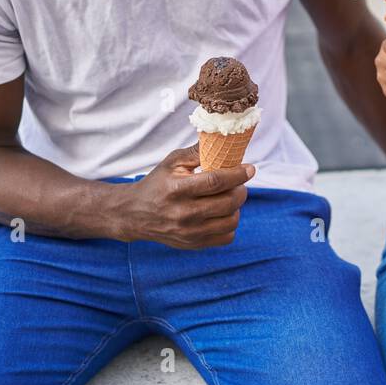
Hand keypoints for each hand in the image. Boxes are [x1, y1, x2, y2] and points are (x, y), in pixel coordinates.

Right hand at [112, 144, 252, 248]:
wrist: (136, 214)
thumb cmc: (157, 183)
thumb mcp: (172, 162)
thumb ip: (198, 152)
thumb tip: (223, 140)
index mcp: (177, 189)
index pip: (215, 182)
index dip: (237, 174)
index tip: (249, 168)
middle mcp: (183, 213)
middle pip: (228, 202)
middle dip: (240, 190)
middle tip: (239, 183)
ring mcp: (189, 232)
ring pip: (231, 221)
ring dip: (236, 208)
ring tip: (229, 198)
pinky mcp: (193, 244)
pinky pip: (226, 237)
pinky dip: (230, 225)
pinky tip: (221, 214)